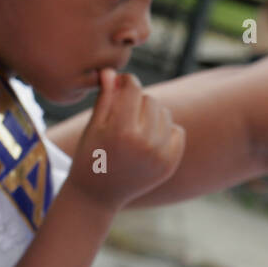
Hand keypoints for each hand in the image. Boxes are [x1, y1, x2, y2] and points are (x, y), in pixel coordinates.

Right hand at [69, 68, 185, 208]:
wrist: (97, 195)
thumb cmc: (89, 155)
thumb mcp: (92, 126)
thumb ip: (105, 98)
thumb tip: (111, 71)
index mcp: (120, 130)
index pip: (132, 88)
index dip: (125, 82)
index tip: (118, 84)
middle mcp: (144, 142)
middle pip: (150, 99)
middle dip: (136, 101)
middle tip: (122, 114)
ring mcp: (160, 154)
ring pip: (165, 114)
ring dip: (151, 115)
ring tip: (134, 128)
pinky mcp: (170, 163)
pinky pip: (178, 131)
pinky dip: (165, 131)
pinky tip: (147, 141)